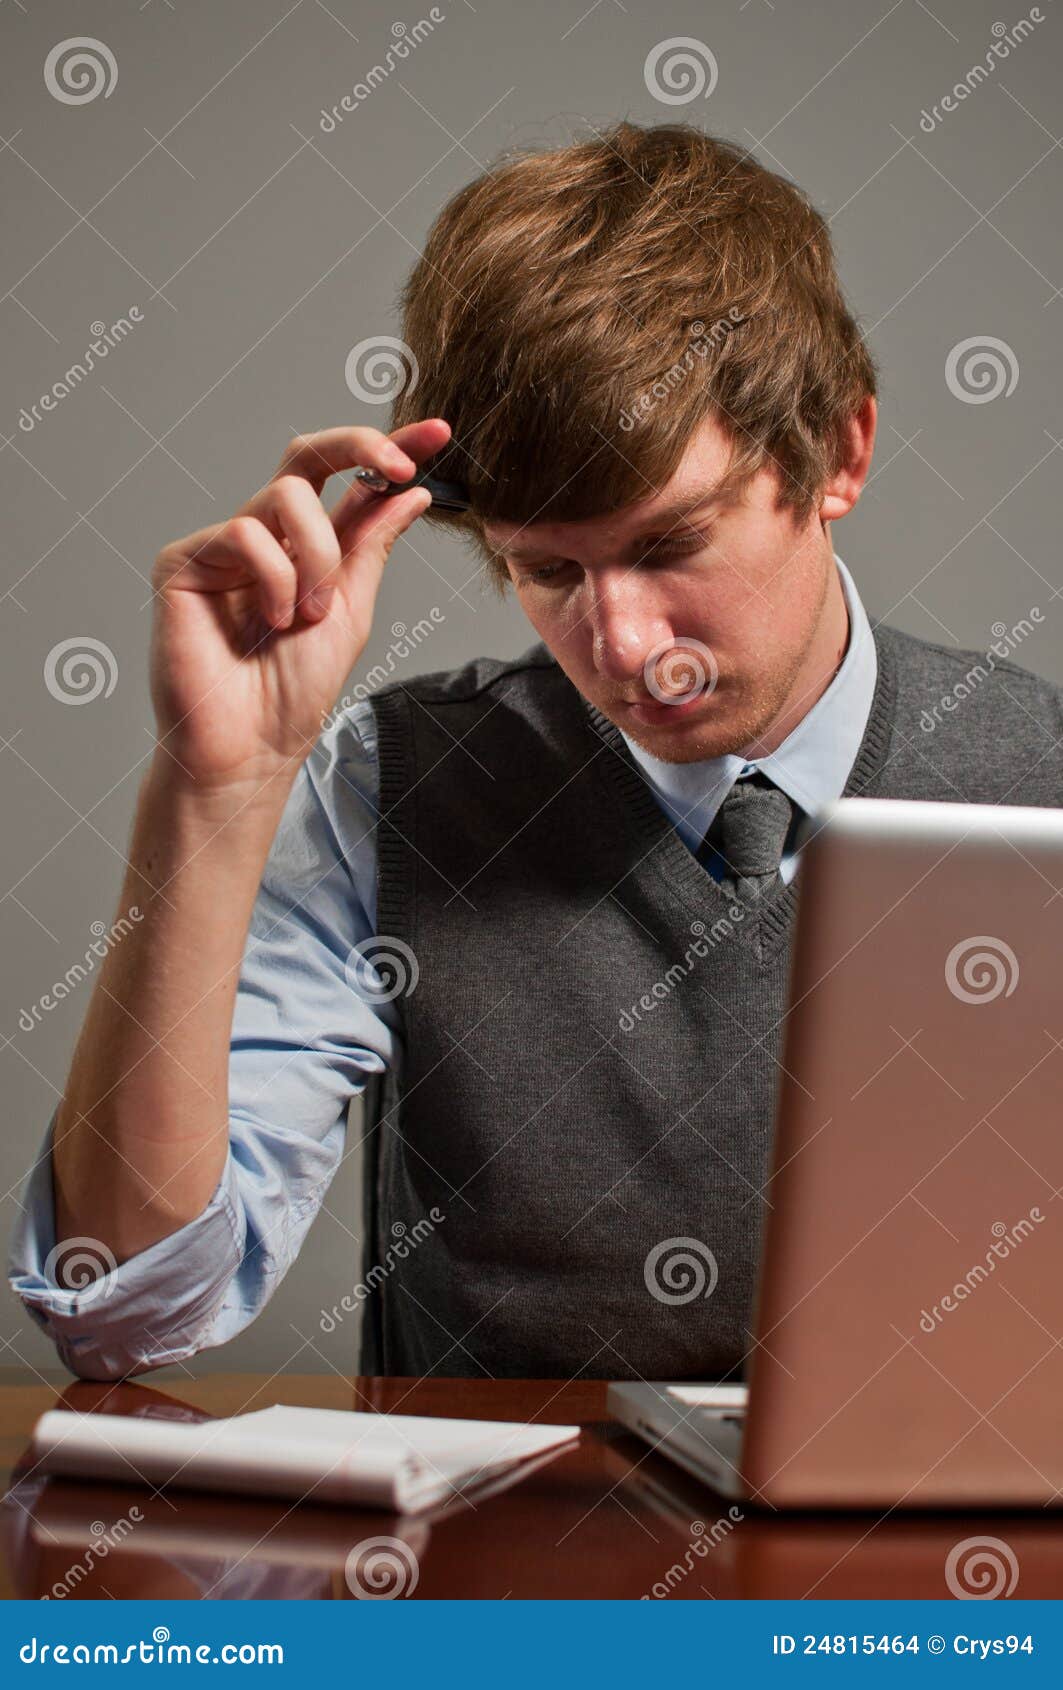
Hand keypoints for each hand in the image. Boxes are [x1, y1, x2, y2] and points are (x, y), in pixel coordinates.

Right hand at [149, 418, 450, 795]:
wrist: (251, 747)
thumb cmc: (293, 693)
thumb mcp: (352, 610)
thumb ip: (372, 546)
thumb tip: (410, 492)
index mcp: (307, 549)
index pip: (349, 483)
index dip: (389, 450)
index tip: (439, 434)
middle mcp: (265, 538)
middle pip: (307, 456)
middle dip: (360, 445)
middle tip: (401, 464)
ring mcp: (223, 547)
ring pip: (286, 496)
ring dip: (317, 559)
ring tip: (307, 616)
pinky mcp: (184, 561)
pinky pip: (245, 533)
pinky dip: (274, 579)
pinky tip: (269, 620)